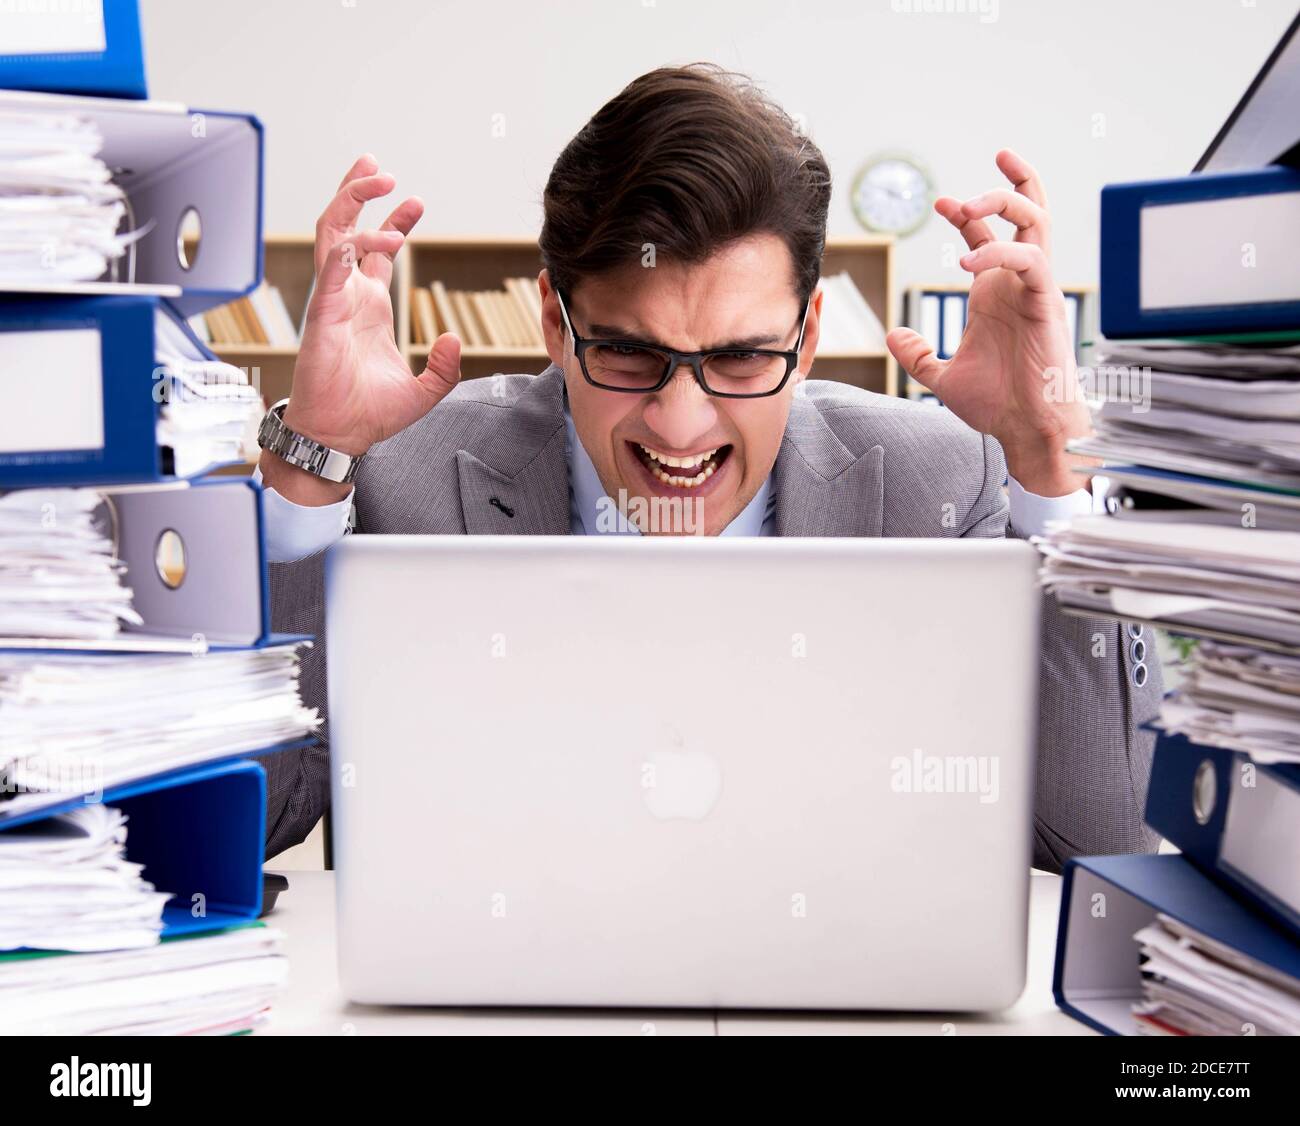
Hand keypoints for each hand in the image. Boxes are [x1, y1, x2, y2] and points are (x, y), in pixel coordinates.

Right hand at [260, 156, 461, 500]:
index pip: (376, 251)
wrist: (338, 438)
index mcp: (368, 306)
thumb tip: (452, 338)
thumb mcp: (423, 392)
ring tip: (374, 179)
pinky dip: (340, 249)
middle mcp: (347, 296)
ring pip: (332, 235)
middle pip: (347, 228)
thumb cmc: (367, 415)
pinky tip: (358, 236)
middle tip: (380, 167)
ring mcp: (331, 302)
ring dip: (349, 203)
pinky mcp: (321, 316)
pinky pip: (327, 272)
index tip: (414, 200)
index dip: (394, 221)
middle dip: (360, 193)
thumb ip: (443, 367)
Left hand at [885, 150, 1092, 496]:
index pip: (984, 238)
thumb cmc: (997, 405)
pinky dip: (999, 253)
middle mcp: (1016, 284)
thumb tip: (892, 335)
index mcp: (994, 294)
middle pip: (1027, 216)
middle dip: (1009, 185)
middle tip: (983, 168)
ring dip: (1004, 202)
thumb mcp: (943, 377)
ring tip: (966, 208)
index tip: (939, 203)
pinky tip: (967, 263)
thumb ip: (917, 355)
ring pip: (1036, 223)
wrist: (1025, 431)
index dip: (964, 215)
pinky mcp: (1047, 303)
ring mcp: (1034, 290)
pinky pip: (1031, 260)